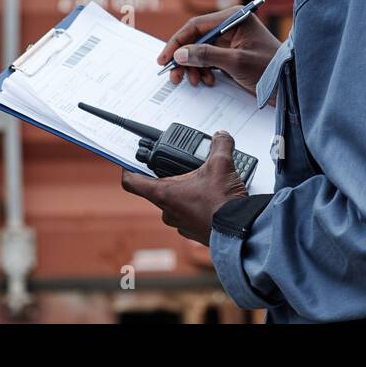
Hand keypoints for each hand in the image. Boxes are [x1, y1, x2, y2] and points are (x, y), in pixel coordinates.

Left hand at [120, 131, 248, 245]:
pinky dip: (197, 205)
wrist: (238, 230)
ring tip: (203, 182)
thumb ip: (220, 145)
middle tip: (182, 168)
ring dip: (185, 192)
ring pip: (174, 203)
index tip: (129, 162)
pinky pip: (188, 215)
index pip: (131, 182)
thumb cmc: (221, 203)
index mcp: (164, 193)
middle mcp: (167, 211)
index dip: (127, 169)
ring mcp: (179, 223)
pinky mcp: (193, 231)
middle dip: (170, 178)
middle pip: (157, 190)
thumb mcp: (221, 165)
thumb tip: (221, 135)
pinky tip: (212, 198)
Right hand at [156, 5, 280, 95]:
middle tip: (175, 75)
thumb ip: (206, 55)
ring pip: (200, 50)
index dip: (177, 42)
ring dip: (194, 67)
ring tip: (194, 81)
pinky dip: (204, 70)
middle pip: (196, 39)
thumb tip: (180, 53)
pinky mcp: (231, 53)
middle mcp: (231, 25)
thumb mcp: (236, 62)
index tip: (165, 58)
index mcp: (234, 18)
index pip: (196, 25)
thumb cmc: (271, 69)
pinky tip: (207, 80)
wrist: (289, 85)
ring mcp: (231, 40)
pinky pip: (209, 58)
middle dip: (185, 58)